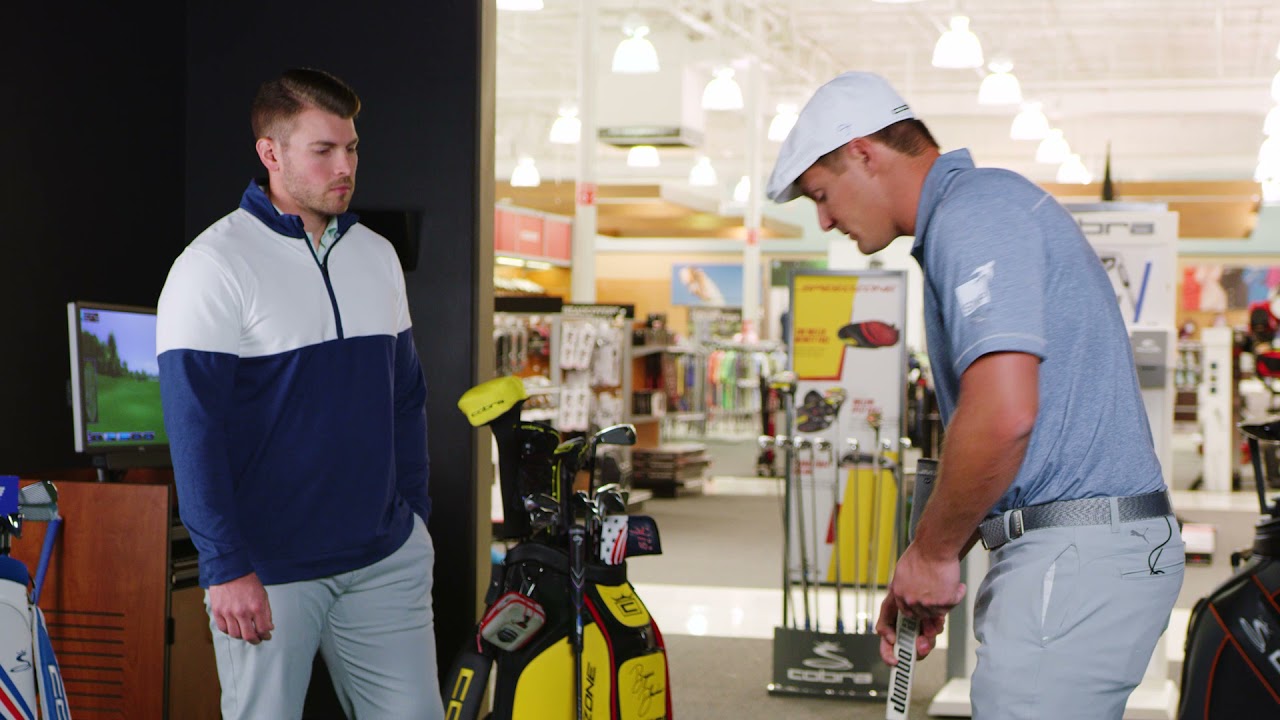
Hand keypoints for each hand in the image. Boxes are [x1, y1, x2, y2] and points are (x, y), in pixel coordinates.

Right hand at [208, 572, 273, 643]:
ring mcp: (228, 612)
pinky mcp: (217, 612)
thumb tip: (269, 628)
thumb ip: (267, 613)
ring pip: (235, 634)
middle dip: (255, 640)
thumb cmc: (248, 582)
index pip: (263, 629)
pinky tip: (234, 627)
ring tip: (245, 632)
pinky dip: (229, 630)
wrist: (230, 570)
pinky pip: (223, 629)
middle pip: (248, 636)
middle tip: (257, 639)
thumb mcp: (263, 595)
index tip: (267, 636)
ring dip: (242, 636)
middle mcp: (242, 612)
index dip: (266, 635)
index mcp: (256, 607)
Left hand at [875, 544, 965, 664]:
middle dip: (923, 637)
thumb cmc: (921, 557)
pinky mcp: (941, 602)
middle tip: (926, 643)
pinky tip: (952, 585)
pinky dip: (954, 596)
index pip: (890, 622)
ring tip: (943, 588)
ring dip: (942, 606)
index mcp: (896, 595)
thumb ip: (909, 597)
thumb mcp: (905, 576)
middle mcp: (908, 602)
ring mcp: (924, 604)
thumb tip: (920, 620)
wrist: (934, 545)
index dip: (889, 643)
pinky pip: (949, 608)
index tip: (895, 655)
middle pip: (917, 626)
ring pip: (936, 616)